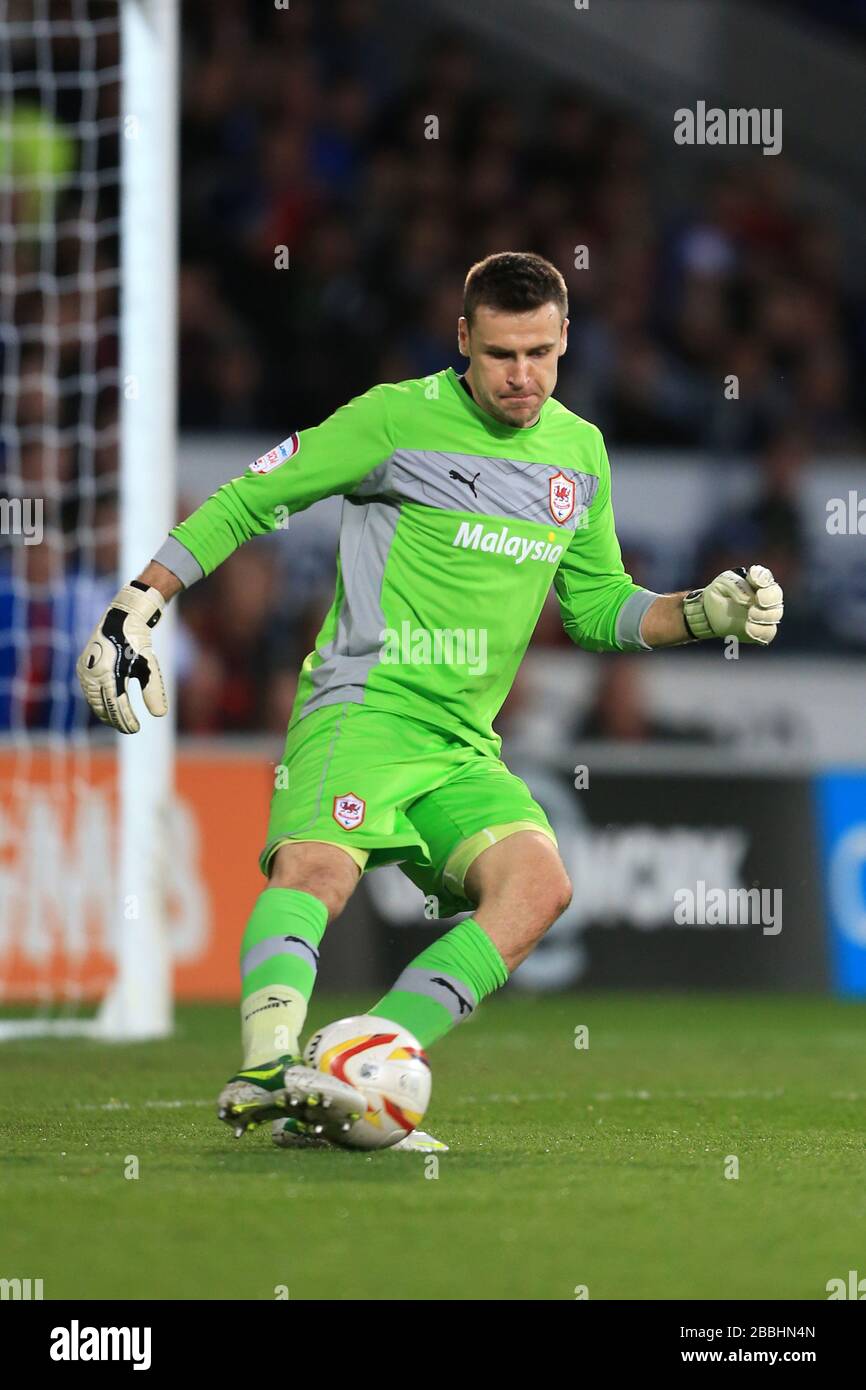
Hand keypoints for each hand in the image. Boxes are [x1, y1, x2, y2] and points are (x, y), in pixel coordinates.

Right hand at [76, 582, 167, 732]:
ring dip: (106, 713)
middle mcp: (93, 674)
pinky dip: (99, 701)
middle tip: (129, 728)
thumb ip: (153, 691)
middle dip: (116, 720)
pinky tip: (108, 706)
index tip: (135, 729)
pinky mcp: (82, 668)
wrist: (120, 620)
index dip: (126, 720)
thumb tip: (160, 715)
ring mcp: (84, 671)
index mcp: (109, 674)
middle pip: (103, 707)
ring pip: (94, 701)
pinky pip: (89, 691)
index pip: (116, 706)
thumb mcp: (149, 666)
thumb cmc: (138, 643)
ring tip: (120, 720)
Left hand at [683, 565, 783, 645]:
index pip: (766, 577)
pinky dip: (761, 631)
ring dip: (765, 615)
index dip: (764, 578)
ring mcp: (765, 614)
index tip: (757, 582)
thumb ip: (736, 585)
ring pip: (775, 614)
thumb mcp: (722, 583)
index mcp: (757, 581)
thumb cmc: (719, 594)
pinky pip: (769, 632)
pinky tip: (750, 629)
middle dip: (769, 598)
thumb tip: (748, 599)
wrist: (710, 614)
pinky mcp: (761, 630)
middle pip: (776, 595)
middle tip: (758, 601)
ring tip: (750, 616)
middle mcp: (765, 596)